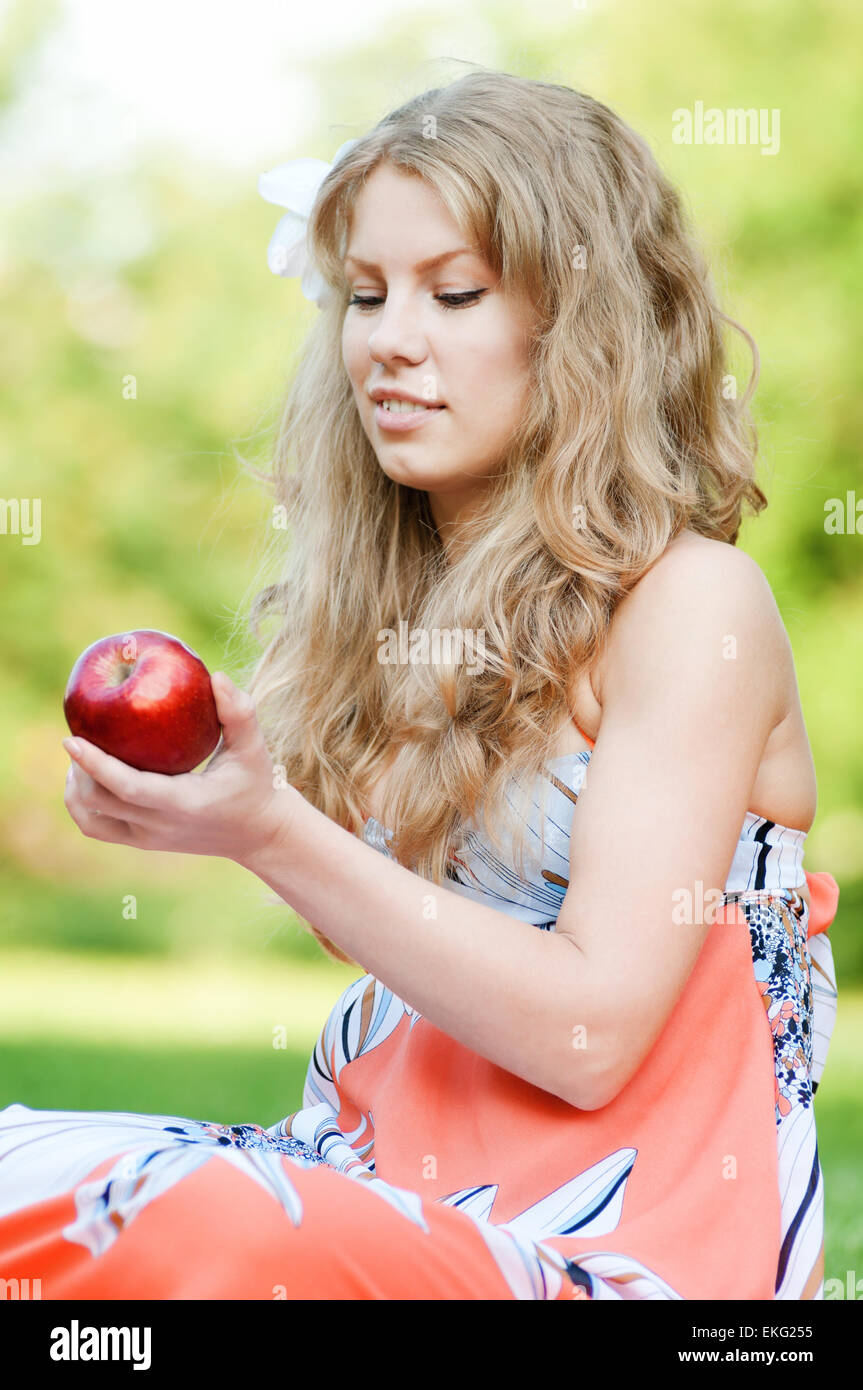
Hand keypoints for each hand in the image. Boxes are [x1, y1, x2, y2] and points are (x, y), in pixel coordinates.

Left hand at [62, 671, 296, 863]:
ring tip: (80, 758)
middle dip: (81, 769)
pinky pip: (97, 828)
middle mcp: (160, 826)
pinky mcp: (142, 842)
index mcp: (184, 803)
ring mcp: (148, 839)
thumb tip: (217, 677)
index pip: (128, 788)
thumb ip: (239, 713)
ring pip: (91, 818)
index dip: (95, 765)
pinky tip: (87, 778)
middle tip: (79, 735)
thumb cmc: (255, 783)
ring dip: (78, 789)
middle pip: (100, 801)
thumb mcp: (254, 748)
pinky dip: (82, 806)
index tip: (71, 739)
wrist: (258, 833)